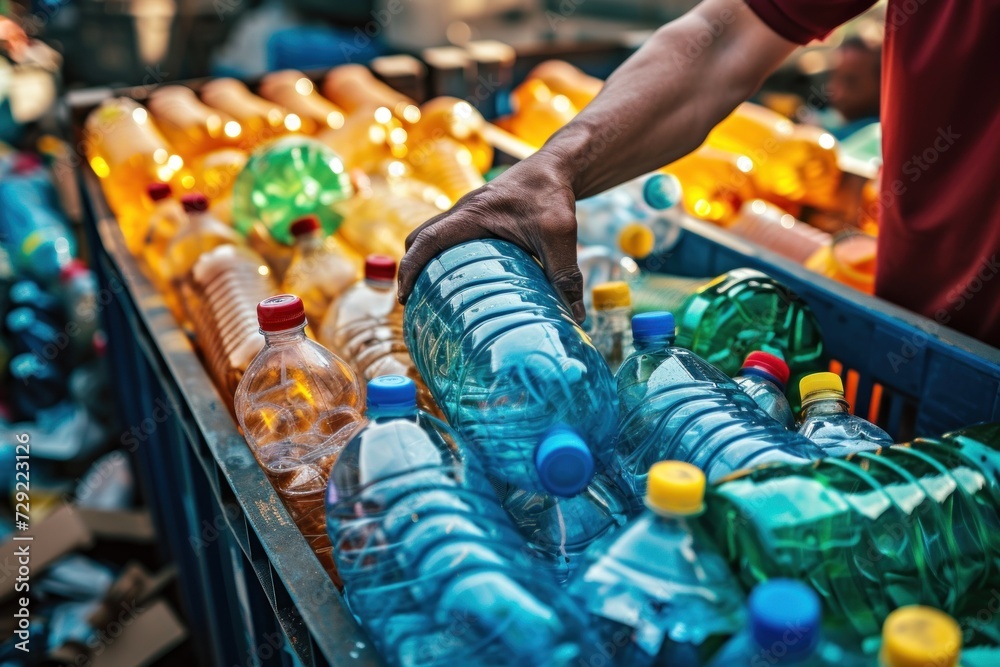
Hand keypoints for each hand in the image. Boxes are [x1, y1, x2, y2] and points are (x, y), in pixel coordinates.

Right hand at [398, 153, 585, 322]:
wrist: (556, 166)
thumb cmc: (554, 195)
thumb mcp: (560, 235)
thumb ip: (565, 275)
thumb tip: (574, 318)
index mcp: (472, 214)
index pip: (428, 239)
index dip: (410, 268)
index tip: (404, 296)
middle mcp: (463, 212)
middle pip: (419, 239)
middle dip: (411, 269)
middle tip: (416, 301)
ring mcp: (467, 214)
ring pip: (432, 237)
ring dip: (426, 262)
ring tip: (434, 296)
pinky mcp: (476, 218)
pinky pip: (448, 237)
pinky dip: (443, 256)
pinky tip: (460, 279)